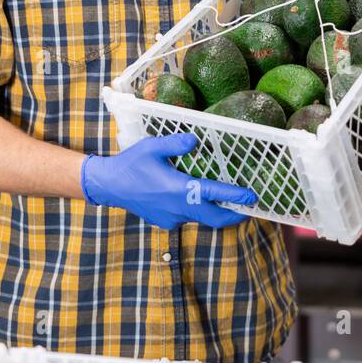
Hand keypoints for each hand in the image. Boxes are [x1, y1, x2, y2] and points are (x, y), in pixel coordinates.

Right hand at [79, 132, 255, 229]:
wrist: (109, 186)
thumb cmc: (131, 164)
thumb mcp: (152, 146)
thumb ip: (176, 143)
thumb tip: (196, 140)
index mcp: (179, 190)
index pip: (214, 195)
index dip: (235, 197)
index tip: (252, 197)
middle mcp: (178, 209)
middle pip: (215, 219)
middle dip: (234, 216)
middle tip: (248, 208)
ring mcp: (172, 218)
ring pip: (201, 219)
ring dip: (215, 212)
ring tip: (227, 201)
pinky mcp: (165, 222)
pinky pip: (188, 218)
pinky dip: (198, 211)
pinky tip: (197, 199)